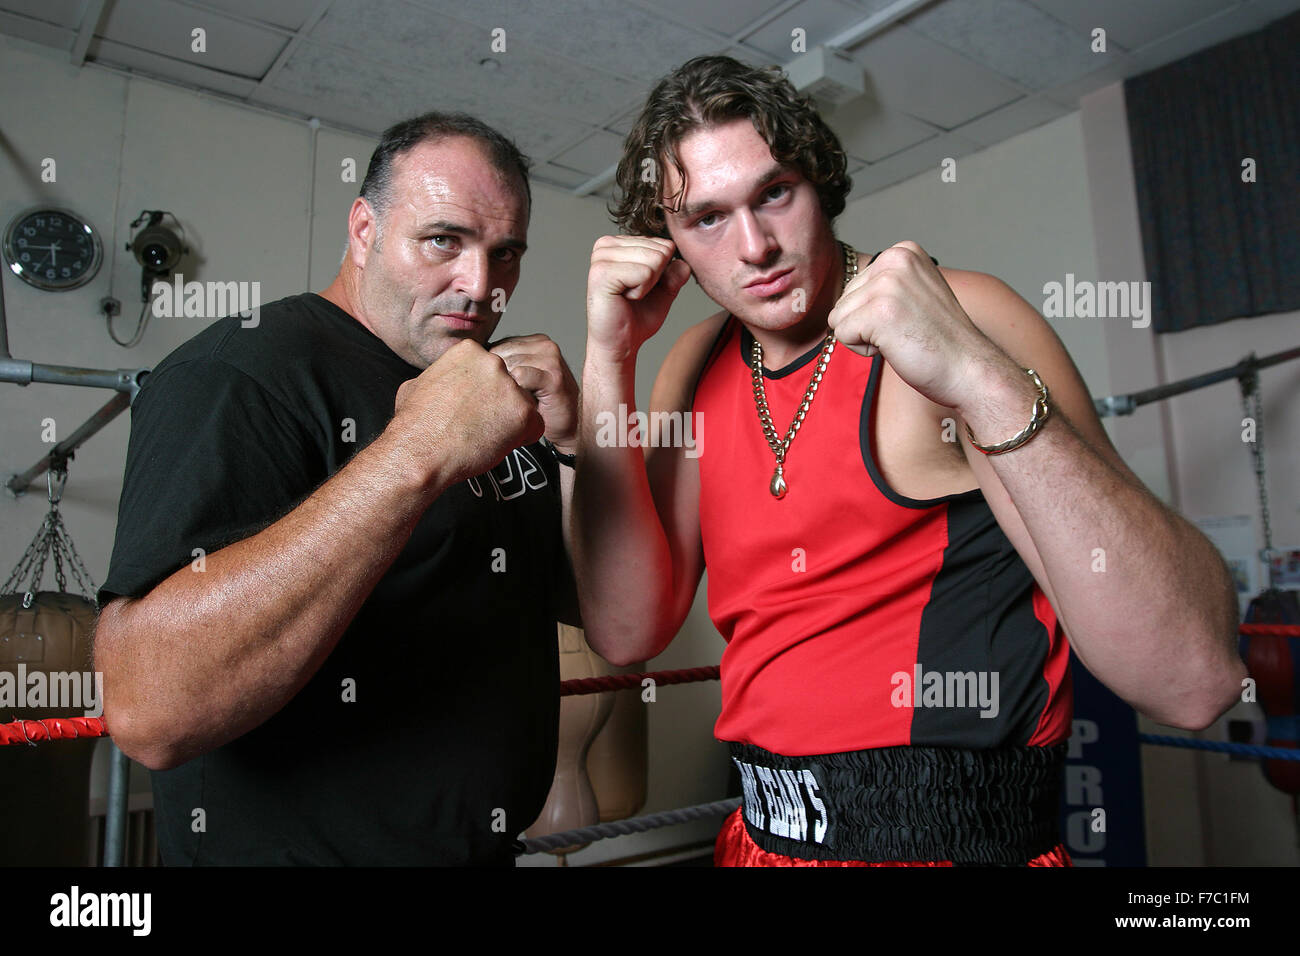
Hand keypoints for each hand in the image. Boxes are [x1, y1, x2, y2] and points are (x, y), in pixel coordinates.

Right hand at [392, 339, 543, 484]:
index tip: (473, 407)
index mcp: (470, 352)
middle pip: (510, 385)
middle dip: (500, 404)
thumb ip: (440, 376)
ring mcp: (510, 386)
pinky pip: (536, 425)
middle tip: (481, 423)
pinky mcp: (523, 411)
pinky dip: (522, 437)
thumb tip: (439, 379)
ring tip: (488, 435)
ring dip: (511, 421)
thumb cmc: (415, 424)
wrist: (420, 451)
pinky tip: (500, 443)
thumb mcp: (418, 384)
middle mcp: (493, 363)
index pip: (492, 370)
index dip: (485, 392)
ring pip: (524, 403)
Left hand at [489, 334, 578, 452]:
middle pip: (499, 353)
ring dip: (505, 388)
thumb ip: (501, 366)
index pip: (497, 345)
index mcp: (536, 341)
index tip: (491, 389)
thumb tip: (465, 360)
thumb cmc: (539, 405)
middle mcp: (545, 345)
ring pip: (508, 365)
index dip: (489, 370)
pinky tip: (523, 405)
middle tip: (501, 400)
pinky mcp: (553, 377)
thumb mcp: (519, 379)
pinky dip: (516, 394)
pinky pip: (520, 378)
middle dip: (495, 379)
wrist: (568, 426)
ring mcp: (551, 359)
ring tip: (514, 403)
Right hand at [586, 235, 692, 362]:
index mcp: (617, 244)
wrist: (620, 345)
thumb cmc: (636, 319)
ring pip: (655, 259)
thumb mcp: (663, 293)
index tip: (640, 287)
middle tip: (634, 295)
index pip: (661, 243)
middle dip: (655, 277)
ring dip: (647, 285)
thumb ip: (675, 275)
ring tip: (628, 296)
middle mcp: (606, 245)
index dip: (660, 271)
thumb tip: (683, 263)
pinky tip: (624, 298)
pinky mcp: (602, 273)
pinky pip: (645, 273)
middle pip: (660, 249)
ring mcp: (601, 258)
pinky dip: (642, 291)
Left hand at [828, 241, 991, 409]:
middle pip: (843, 300)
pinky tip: (896, 347)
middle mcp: (895, 259)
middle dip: (866, 324)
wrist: (968, 368)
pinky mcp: (878, 311)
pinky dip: (862, 350)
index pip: (854, 286)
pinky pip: (841, 334)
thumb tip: (844, 296)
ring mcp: (887, 284)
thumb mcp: (913, 293)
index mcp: (904, 251)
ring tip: (902, 338)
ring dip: (864, 337)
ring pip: (839, 317)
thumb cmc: (939, 340)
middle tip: (906, 331)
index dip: (874, 312)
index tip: (909, 318)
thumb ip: (883, 284)